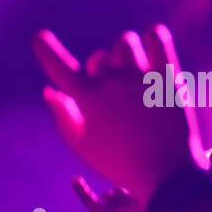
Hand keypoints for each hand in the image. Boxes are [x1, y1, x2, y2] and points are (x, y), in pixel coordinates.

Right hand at [34, 26, 202, 206]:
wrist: (170, 175)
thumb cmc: (123, 165)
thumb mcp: (85, 147)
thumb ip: (64, 118)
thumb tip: (50, 90)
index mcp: (87, 100)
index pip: (57, 65)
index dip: (45, 49)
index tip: (41, 39)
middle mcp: (111, 84)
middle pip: (99, 58)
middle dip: (102, 70)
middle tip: (115, 88)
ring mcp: (140, 78)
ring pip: (125, 42)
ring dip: (125, 52)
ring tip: (134, 70)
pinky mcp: (168, 77)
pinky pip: (157, 39)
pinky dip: (153, 36)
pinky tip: (152, 45)